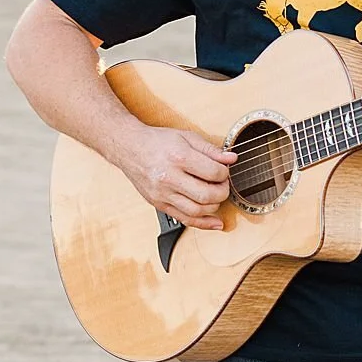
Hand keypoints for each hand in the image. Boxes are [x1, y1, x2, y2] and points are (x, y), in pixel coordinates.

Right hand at [120, 126, 236, 230]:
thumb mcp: (187, 137)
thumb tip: (232, 159)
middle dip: (222, 191)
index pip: (213, 173)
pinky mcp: (158, 204)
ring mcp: (162, 194)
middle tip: (222, 184)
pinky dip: (203, 223)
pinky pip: (184, 219)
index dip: (225, 173)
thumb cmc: (157, 141)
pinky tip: (215, 222)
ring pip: (197, 210)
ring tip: (216, 195)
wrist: (129, 148)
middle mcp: (169, 178)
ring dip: (214, 206)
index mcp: (179, 158)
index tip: (224, 171)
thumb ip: (211, 149)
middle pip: (207, 195)